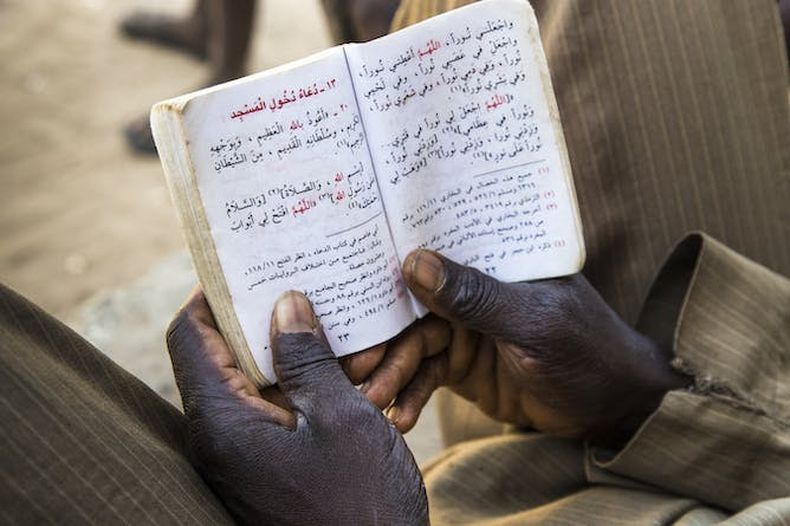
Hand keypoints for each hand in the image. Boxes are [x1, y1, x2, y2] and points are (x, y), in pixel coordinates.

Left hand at [166, 290, 427, 524]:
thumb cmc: (362, 506)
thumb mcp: (342, 419)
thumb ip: (309, 359)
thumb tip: (285, 306)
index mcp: (225, 422)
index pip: (190, 336)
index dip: (212, 293)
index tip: (249, 263)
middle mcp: (221, 438)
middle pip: (218, 355)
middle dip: (260, 318)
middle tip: (302, 285)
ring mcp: (242, 455)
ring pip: (249, 382)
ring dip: (287, 353)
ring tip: (333, 324)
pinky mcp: (265, 467)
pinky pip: (270, 410)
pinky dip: (298, 384)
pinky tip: (339, 369)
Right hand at [363, 250, 688, 444]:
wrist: (611, 408)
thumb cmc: (587, 350)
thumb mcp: (533, 322)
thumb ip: (476, 296)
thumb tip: (414, 262)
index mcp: (492, 259)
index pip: (433, 248)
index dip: (387, 261)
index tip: (345, 279)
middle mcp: (470, 288)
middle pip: (409, 304)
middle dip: (378, 334)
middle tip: (348, 362)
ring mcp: (462, 328)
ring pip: (410, 346)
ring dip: (388, 373)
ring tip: (369, 400)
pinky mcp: (459, 365)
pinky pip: (423, 377)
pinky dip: (409, 396)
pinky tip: (399, 417)